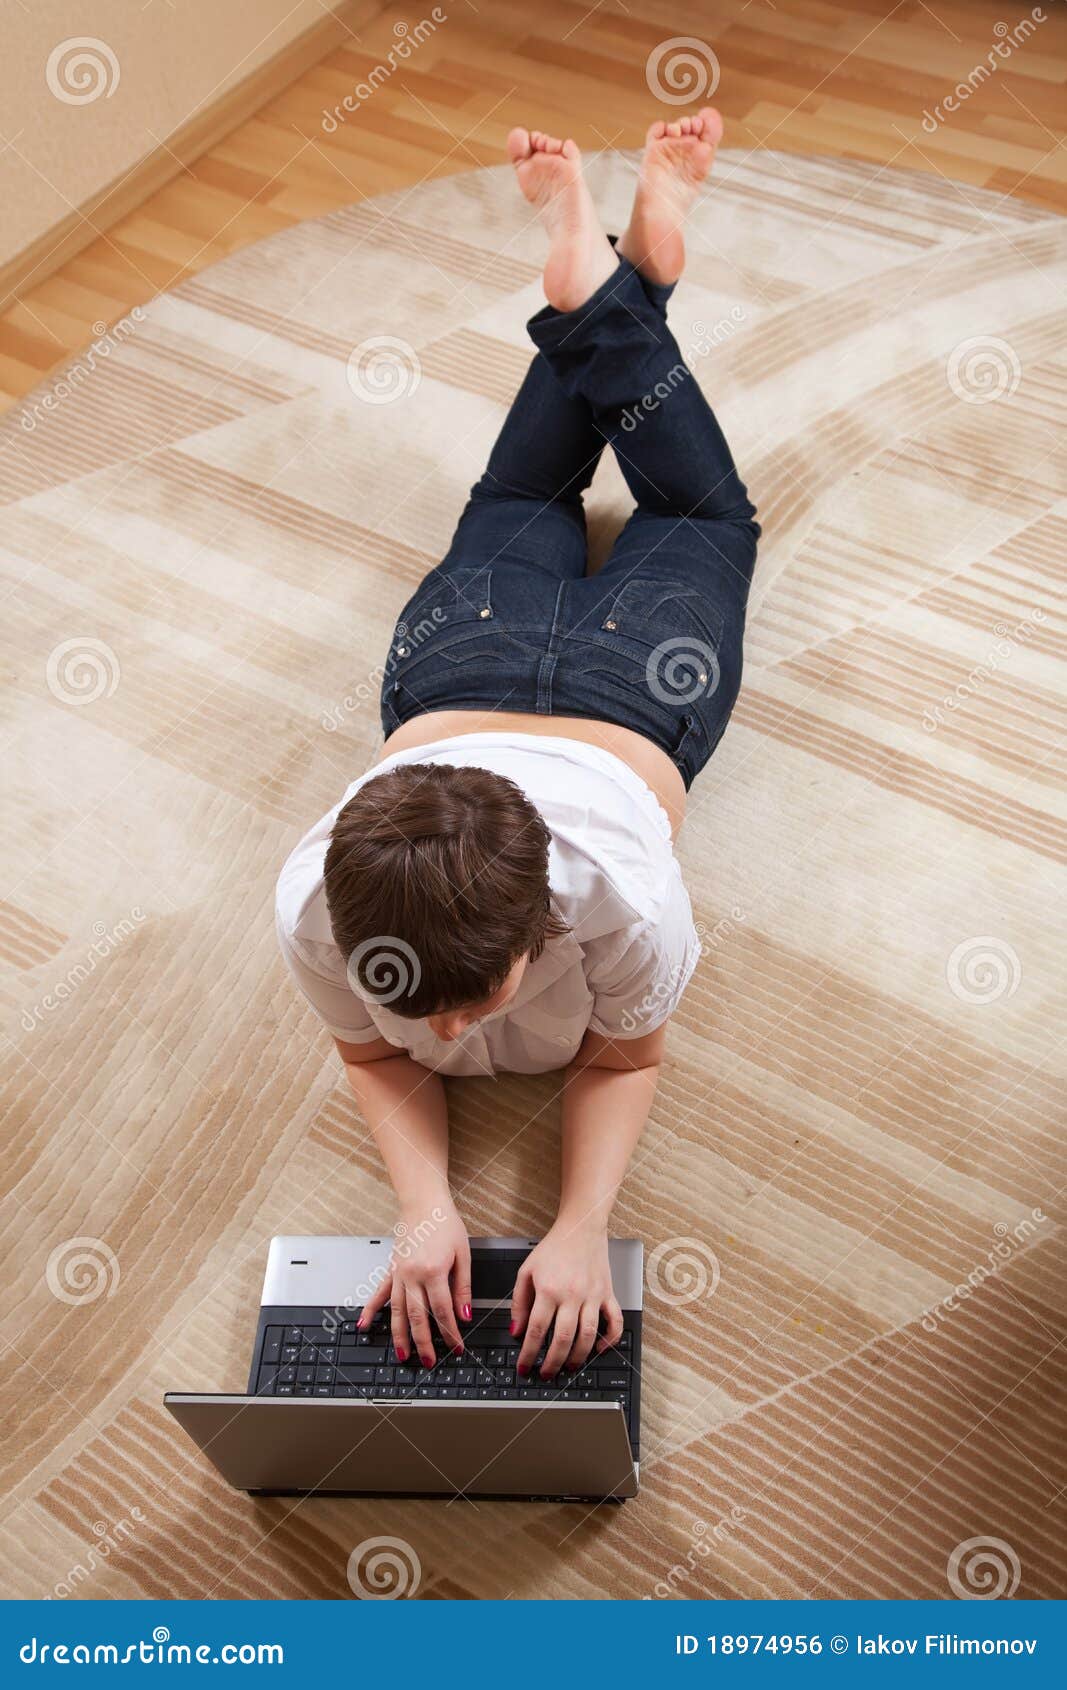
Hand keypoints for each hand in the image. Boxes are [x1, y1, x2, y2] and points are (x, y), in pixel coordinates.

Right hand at [360, 1204, 470, 1366]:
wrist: (423, 1203)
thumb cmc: (445, 1224)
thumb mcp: (463, 1254)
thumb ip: (463, 1287)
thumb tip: (464, 1315)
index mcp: (434, 1271)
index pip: (443, 1311)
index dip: (451, 1332)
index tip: (457, 1347)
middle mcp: (412, 1275)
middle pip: (417, 1317)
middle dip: (424, 1343)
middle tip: (429, 1362)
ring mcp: (398, 1273)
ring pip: (396, 1311)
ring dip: (399, 1336)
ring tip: (403, 1356)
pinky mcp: (390, 1269)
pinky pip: (378, 1293)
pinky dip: (370, 1311)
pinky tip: (363, 1325)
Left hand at [510, 1220, 623, 1378]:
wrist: (581, 1227)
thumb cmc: (554, 1248)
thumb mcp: (527, 1271)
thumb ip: (519, 1302)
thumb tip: (516, 1330)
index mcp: (549, 1289)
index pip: (535, 1330)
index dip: (528, 1354)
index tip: (523, 1367)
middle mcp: (572, 1294)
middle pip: (562, 1339)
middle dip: (552, 1363)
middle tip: (545, 1374)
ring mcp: (593, 1295)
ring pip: (588, 1336)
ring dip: (577, 1357)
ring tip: (568, 1368)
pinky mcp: (608, 1294)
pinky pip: (615, 1322)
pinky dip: (609, 1340)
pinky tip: (599, 1349)